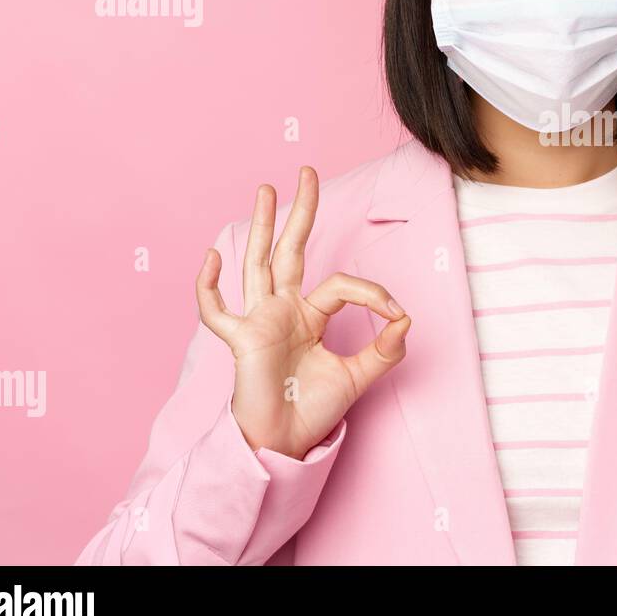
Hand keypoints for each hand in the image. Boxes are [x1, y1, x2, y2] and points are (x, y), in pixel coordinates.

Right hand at [195, 166, 410, 459]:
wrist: (286, 442)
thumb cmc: (313, 410)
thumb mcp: (359, 377)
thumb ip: (385, 350)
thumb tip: (406, 319)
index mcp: (309, 316)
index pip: (342, 285)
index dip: (374, 293)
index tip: (398, 314)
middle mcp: (283, 310)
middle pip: (290, 250)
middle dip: (300, 212)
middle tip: (308, 173)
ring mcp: (259, 321)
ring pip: (258, 264)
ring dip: (263, 226)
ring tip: (267, 189)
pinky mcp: (241, 340)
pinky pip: (216, 310)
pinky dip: (209, 286)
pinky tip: (213, 257)